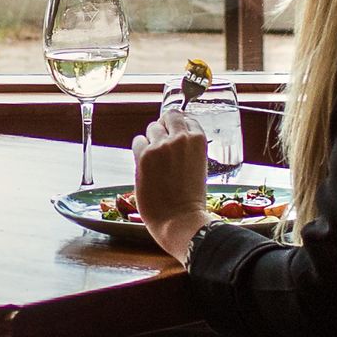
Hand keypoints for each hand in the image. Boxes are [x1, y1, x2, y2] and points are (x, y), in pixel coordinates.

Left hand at [131, 102, 210, 263]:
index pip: (185, 118)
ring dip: (151, 140)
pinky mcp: (144, 156)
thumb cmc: (191, 199)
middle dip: (164, 128)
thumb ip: (188, 149)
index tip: (174, 134)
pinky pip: (138, 141)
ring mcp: (161, 146)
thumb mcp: (198, 165)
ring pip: (152, 127)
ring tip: (155, 159)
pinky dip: (140, 150)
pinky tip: (145, 165)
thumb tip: (171, 138)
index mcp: (198, 140)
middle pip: (168, 116)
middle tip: (162, 144)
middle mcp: (180, 138)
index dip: (178, 126)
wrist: (180, 220)